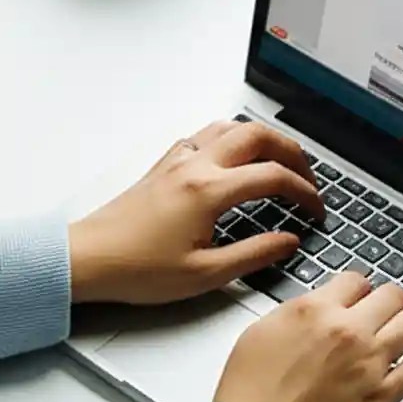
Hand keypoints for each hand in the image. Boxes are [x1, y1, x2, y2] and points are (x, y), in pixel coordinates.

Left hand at [68, 120, 324, 304]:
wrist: (87, 260)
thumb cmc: (136, 269)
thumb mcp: (205, 275)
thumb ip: (254, 254)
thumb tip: (288, 242)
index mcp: (210, 191)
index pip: (274, 177)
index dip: (305, 192)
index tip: (315, 209)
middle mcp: (196, 166)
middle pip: (259, 136)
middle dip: (293, 153)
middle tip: (307, 177)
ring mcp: (178, 161)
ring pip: (232, 127)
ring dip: (263, 138)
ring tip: (279, 160)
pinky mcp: (165, 165)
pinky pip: (205, 135)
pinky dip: (231, 138)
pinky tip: (234, 157)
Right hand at [213, 272, 402, 401]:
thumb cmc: (250, 395)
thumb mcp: (262, 332)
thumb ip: (297, 312)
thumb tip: (316, 306)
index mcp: (315, 310)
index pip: (357, 280)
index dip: (360, 289)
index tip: (362, 296)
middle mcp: (347, 331)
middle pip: (393, 295)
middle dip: (392, 300)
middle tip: (391, 309)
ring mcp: (369, 362)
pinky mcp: (381, 395)